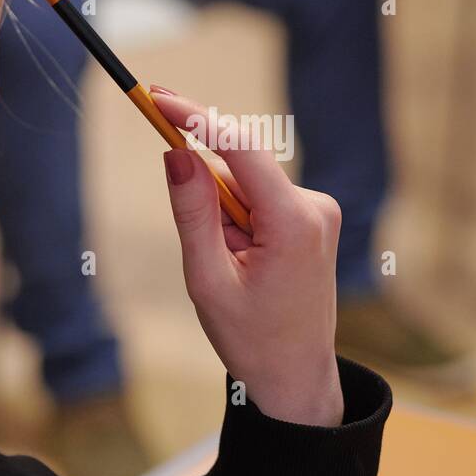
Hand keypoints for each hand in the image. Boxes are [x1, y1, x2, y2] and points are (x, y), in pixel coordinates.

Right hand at [150, 87, 343, 427]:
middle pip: (238, 171)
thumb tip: (176, 153)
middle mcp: (315, 207)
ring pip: (246, 187)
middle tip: (206, 256)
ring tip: (232, 274)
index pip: (240, 147)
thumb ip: (192, 212)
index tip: (157, 98)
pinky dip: (239, 223)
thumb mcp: (207, 279)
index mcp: (293, 223)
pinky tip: (245, 266)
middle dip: (208, 200)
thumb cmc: (251, 338)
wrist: (296, 376)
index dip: (195, 117)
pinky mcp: (313, 218)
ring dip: (224, 218)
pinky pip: (260, 200)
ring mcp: (319, 211)